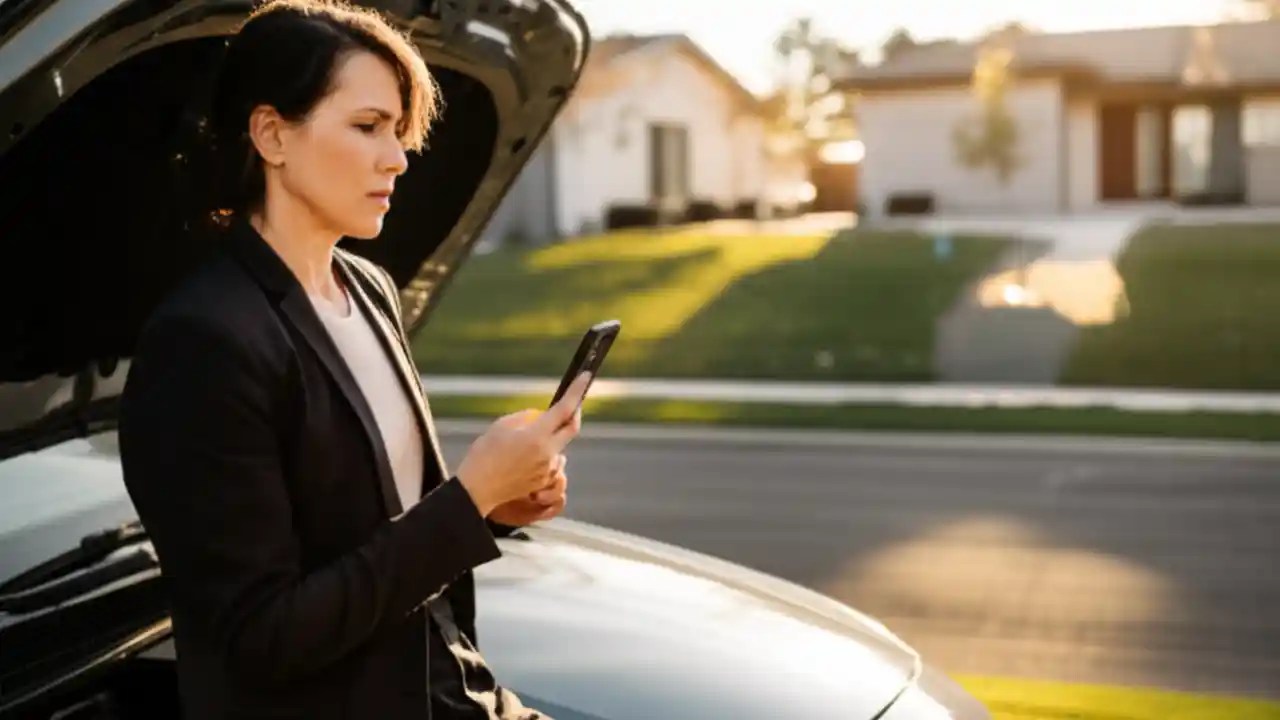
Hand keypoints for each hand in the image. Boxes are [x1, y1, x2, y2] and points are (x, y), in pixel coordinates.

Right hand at [456, 372, 588, 516]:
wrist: (477, 489)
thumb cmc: (485, 454)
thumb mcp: (502, 426)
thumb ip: (527, 417)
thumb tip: (542, 416)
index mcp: (537, 436)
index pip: (564, 409)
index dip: (577, 392)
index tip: (585, 377)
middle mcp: (547, 453)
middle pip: (572, 428)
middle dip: (574, 413)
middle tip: (571, 404)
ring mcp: (548, 469)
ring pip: (560, 446)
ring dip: (553, 437)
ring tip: (526, 441)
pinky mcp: (544, 480)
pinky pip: (552, 461)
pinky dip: (545, 453)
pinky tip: (524, 457)